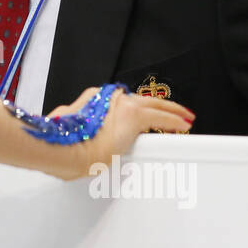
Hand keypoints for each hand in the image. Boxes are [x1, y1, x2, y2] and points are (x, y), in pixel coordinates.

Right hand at [47, 86, 193, 177]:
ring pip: (153, 104)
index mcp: (91, 101)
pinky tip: (184, 125)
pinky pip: (161, 116)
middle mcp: (108, 98)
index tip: (143, 112)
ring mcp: (122, 105)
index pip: (120, 102)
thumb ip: (76, 127)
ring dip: (169, 112)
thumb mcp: (66, 130)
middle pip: (141, 99)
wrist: (66, 149)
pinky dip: (174, 120)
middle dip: (158, 106)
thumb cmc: (62, 145)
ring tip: (184, 118)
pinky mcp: (134, 115)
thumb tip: (74, 131)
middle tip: (174, 112)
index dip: (134, 107)